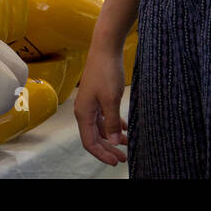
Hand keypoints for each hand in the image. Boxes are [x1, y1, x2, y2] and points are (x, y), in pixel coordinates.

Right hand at [74, 42, 126, 164]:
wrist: (105, 48)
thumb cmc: (106, 72)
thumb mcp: (111, 100)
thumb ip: (111, 122)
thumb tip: (112, 142)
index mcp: (84, 113)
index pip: (89, 142)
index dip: (102, 154)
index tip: (116, 161)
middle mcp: (84, 110)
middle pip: (94, 137)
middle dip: (108, 148)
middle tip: (124, 157)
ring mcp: (91, 104)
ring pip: (100, 127)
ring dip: (112, 137)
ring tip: (127, 143)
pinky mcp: (98, 97)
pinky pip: (104, 117)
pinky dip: (113, 124)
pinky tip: (124, 128)